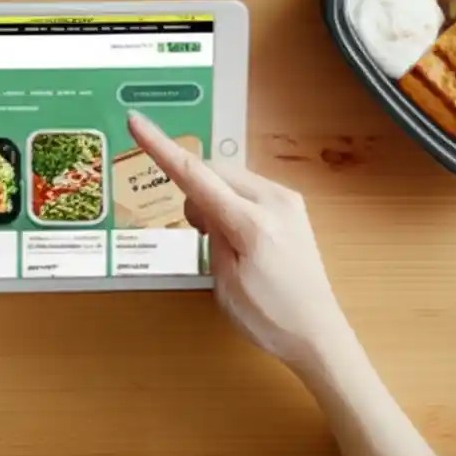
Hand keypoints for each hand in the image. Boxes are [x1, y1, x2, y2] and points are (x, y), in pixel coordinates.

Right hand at [127, 112, 347, 364]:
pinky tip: (237, 232)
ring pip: (230, 177)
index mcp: (251, 223)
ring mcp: (287, 200)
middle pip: (213, 170)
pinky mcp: (293, 206)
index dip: (160, 147)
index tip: (135, 122)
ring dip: (212, 195)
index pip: (195, 175)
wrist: (319, 334)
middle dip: (192, 189)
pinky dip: (230, 200)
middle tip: (196, 232)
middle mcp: (273, 201)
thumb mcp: (225, 282)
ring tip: (219, 238)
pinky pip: (247, 187)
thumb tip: (202, 205)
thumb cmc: (267, 318)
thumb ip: (211, 234)